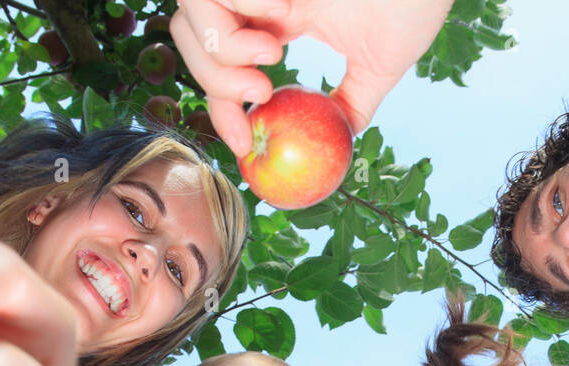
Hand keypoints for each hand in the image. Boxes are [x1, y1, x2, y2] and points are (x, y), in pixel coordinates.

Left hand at [171, 0, 453, 153]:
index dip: (223, 109)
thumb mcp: (381, 63)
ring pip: (188, 21)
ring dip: (218, 60)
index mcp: (280, 17)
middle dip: (213, 87)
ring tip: (269, 64)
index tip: (244, 145)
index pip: (225, 67)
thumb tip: (339, 142)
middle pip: (192, 43)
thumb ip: (354, 101)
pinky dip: (228, 27)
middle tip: (260, 99)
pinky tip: (277, 32)